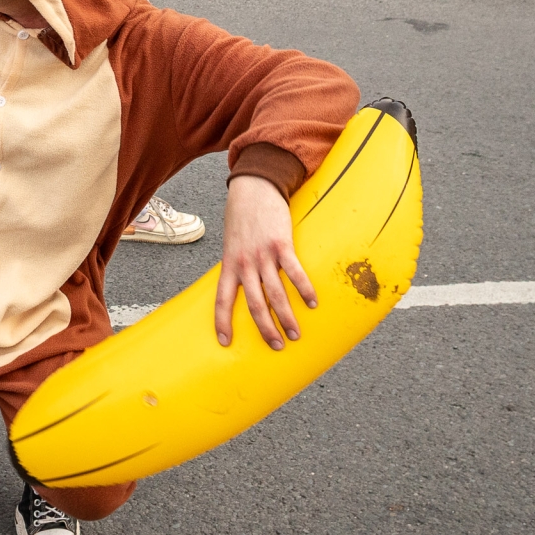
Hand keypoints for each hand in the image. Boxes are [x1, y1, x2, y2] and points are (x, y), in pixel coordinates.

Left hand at [214, 174, 316, 349]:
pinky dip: (304, 289)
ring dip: (287, 317)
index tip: (225, 341)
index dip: (222, 322)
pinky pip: (295, 272)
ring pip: (275, 293)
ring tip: (295, 334)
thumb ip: (236, 266)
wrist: (252, 188)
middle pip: (254, 304)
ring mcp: (263, 255)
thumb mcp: (231, 244)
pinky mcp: (281, 244)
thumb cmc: (241, 218)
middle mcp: (244, 263)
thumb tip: (243, 287)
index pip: (222, 299)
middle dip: (265, 328)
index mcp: (229, 264)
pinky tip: (312, 303)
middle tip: (276, 346)